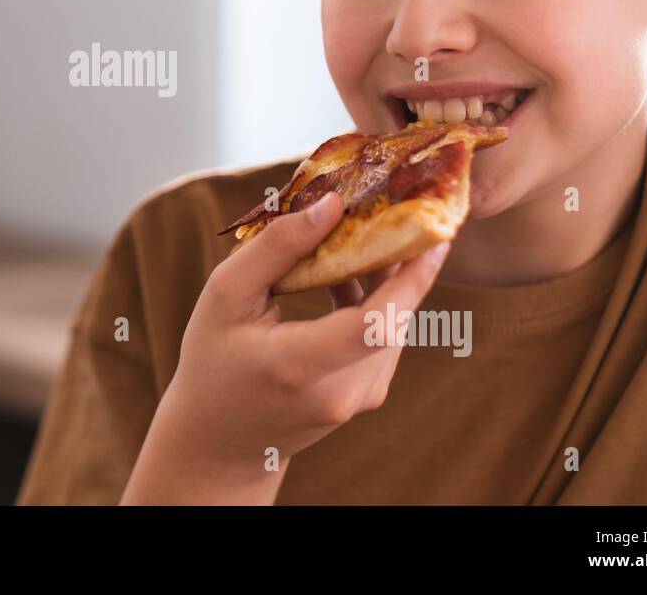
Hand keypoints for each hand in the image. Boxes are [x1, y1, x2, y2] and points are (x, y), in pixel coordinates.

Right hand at [120, 192, 449, 503]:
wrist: (219, 442)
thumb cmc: (213, 360)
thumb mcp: (226, 294)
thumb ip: (277, 247)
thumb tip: (333, 205)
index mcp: (299, 365)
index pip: (374, 324)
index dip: (411, 280)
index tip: (434, 237)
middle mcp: (339, 392)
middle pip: (393, 318)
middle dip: (403, 263)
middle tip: (398, 211)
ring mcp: (357, 401)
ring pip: (393, 327)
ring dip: (387, 280)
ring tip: (363, 236)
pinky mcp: (364, 399)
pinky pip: (384, 340)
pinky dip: (375, 304)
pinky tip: (346, 276)